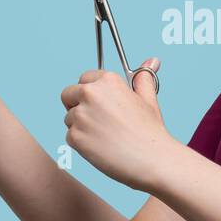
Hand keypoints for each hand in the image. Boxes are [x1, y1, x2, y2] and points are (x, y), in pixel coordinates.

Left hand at [60, 60, 171, 190]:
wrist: (152, 159)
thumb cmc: (151, 131)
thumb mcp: (148, 99)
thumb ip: (143, 79)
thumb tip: (152, 61)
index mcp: (108, 80)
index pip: (84, 79)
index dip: (91, 92)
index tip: (100, 104)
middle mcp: (91, 93)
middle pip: (68, 94)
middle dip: (77, 106)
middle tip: (97, 121)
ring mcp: (80, 115)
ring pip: (69, 117)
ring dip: (81, 126)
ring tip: (106, 137)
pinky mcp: (75, 136)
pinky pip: (70, 136)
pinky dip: (82, 143)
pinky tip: (102, 148)